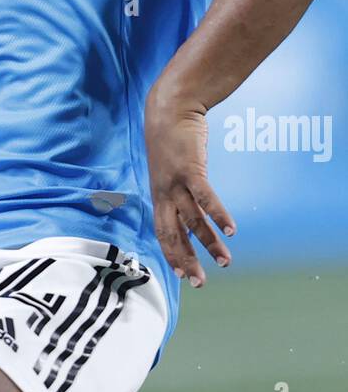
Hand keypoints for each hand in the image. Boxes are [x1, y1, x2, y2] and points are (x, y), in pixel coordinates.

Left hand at [144, 98, 235, 286]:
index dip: (172, 254)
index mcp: (160, 194)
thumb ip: (178, 190)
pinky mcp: (190, 168)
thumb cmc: (172, 138)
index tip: (182, 276)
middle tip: (200, 283)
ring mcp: (175, 181)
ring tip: (226, 261)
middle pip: (173, 233)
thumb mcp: (169, 168)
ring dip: (210, 242)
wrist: (170, 108)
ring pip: (192, 220)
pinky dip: (218, 215)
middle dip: (186, 260)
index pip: (163, 232)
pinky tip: (231, 229)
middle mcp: (164, 192)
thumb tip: (190, 210)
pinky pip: (205, 198)